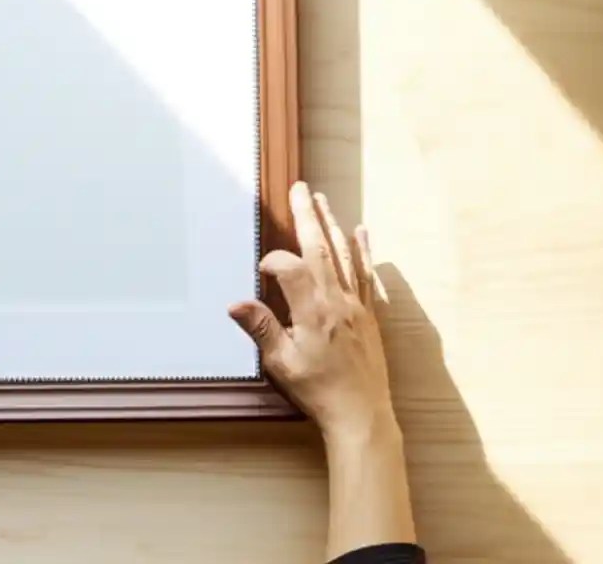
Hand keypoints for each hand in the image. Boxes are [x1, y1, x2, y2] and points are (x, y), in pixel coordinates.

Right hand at [228, 181, 394, 442]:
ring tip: (322, 200)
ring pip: (344, 255)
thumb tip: (235, 304)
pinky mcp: (368, 314)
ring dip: (332, 225)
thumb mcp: (281, 364)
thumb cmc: (319, 391)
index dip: (273, 262)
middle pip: (321, 249)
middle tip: (300, 188)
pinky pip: (364, 273)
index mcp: (313, 311)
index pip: (290, 268)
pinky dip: (363, 250)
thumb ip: (261, 329)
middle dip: (308, 216)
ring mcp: (356, 305)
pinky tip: (360, 233)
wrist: (362, 414)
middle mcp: (338, 301)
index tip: (260, 271)